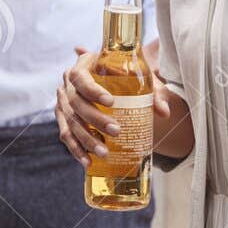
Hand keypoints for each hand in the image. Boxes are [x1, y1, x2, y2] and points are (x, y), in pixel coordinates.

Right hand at [54, 47, 171, 164]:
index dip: (92, 90)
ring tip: (104, 153)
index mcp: (83, 64)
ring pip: (70, 122)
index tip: (111, 102)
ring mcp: (63, 101)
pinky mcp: (63, 118)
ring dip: (86, 139)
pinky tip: (88, 162)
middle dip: (95, 119)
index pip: (80, 76)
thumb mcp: (140, 79)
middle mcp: (68, 82)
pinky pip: (66, 135)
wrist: (114, 82)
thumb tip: (164, 113)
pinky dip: (76, 150)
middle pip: (75, 102)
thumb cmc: (127, 77)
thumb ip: (152, 93)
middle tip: (116, 131)